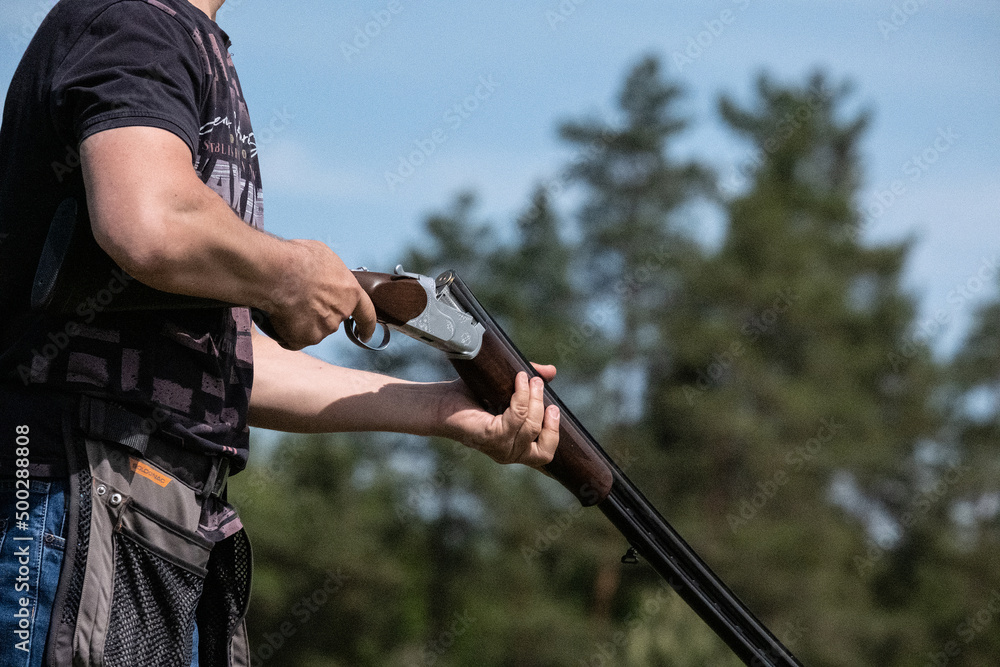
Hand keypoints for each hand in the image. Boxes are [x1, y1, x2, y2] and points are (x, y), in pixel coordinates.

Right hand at [267, 240, 376, 349]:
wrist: (278, 272)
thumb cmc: (299, 259)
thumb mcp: (324, 256)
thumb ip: (330, 273)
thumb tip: (323, 275)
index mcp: (350, 292)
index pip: (366, 314)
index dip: (366, 325)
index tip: (366, 333)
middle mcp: (340, 313)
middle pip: (330, 318)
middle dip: (316, 312)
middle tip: (299, 297)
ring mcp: (323, 328)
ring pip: (310, 329)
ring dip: (300, 320)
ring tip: (286, 302)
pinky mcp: (303, 338)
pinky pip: (293, 339)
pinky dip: (285, 331)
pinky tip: (278, 316)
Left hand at [439, 364, 559, 467]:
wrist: (442, 402)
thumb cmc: (471, 397)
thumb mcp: (507, 390)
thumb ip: (530, 384)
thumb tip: (551, 371)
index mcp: (516, 448)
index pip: (545, 456)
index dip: (555, 438)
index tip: (556, 411)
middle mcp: (511, 454)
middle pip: (545, 442)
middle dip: (546, 410)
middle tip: (538, 383)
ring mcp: (502, 449)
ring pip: (532, 426)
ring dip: (534, 399)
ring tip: (530, 378)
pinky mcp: (492, 438)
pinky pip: (517, 417)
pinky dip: (522, 397)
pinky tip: (519, 380)